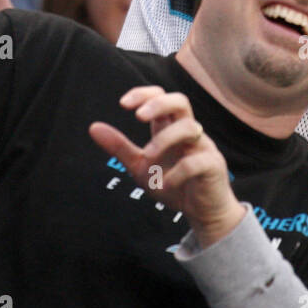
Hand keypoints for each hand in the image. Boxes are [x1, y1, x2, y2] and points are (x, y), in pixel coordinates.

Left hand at [90, 87, 245, 247]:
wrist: (201, 212)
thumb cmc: (173, 184)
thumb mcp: (140, 166)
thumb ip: (119, 147)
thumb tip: (93, 127)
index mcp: (170, 127)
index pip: (161, 96)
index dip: (144, 94)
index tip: (123, 104)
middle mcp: (188, 132)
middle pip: (180, 101)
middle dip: (159, 103)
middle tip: (137, 116)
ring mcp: (204, 147)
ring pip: (190, 127)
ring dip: (165, 140)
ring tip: (149, 158)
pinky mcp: (213, 166)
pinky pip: (198, 161)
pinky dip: (178, 172)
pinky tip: (166, 184)